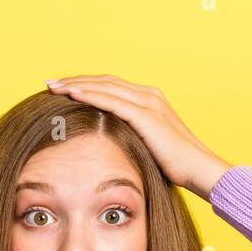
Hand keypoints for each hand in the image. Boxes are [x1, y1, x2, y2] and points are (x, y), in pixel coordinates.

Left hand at [44, 74, 232, 200]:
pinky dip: (90, 96)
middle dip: (75, 80)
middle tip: (50, 83)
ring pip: (105, 87)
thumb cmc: (177, 167)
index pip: (111, 86)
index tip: (63, 89)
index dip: (86, 85)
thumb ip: (132, 139)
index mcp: (150, 100)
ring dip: (76, 85)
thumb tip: (110, 147)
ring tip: (53, 87)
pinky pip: (111, 101)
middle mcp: (149, 95)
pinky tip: (71, 95)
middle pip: (104, 81)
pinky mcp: (146, 115)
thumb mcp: (149, 148)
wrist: (201, 170)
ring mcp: (148, 102)